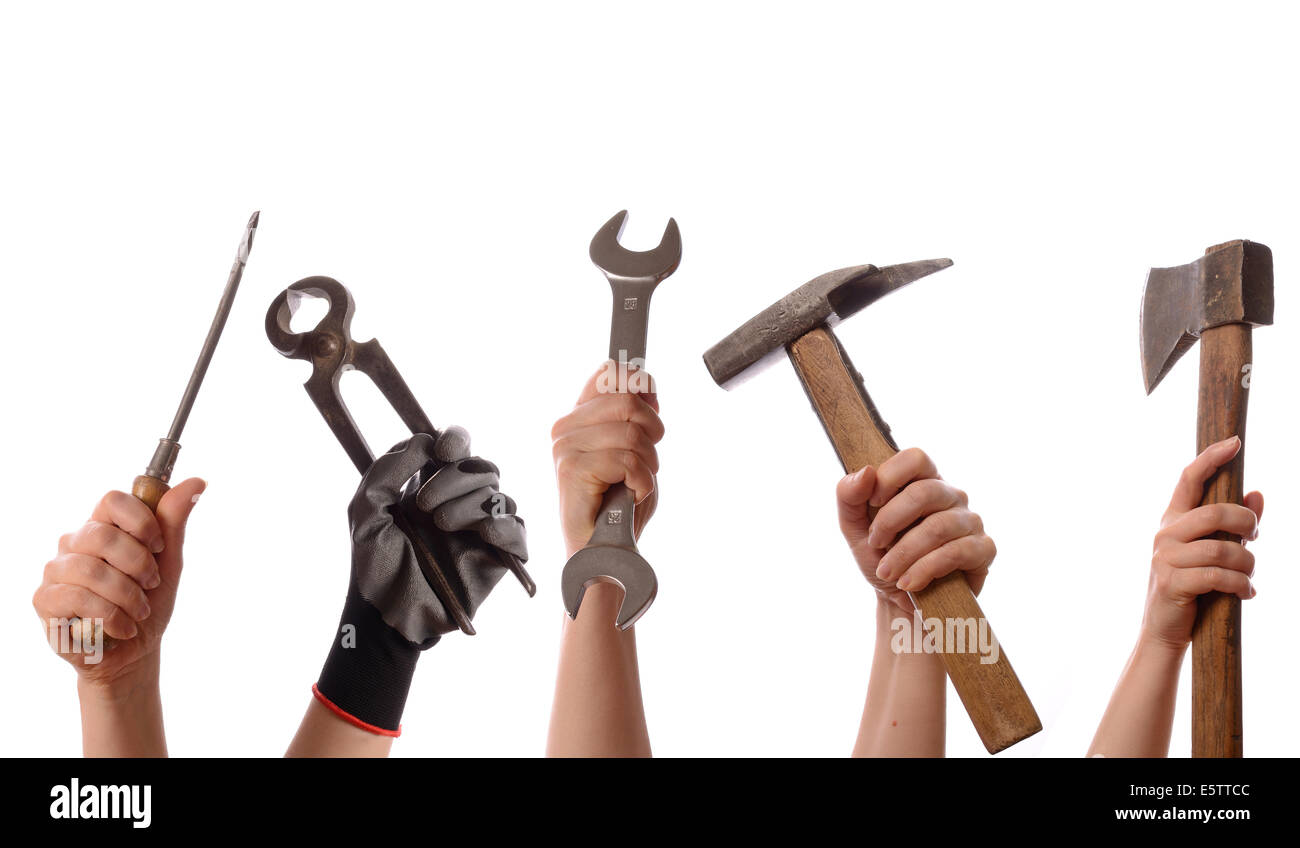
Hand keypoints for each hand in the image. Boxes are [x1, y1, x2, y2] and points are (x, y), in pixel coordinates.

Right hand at [33, 480, 205, 687]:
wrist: (135, 650)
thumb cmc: (149, 600)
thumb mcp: (169, 561)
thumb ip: (174, 522)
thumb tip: (197, 481)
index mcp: (104, 526)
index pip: (113, 500)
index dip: (140, 521)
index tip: (158, 546)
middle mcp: (75, 542)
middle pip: (101, 535)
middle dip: (138, 564)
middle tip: (153, 584)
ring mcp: (56, 570)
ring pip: (91, 570)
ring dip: (128, 596)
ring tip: (140, 611)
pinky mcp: (45, 599)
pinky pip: (77, 599)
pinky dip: (111, 616)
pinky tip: (122, 627)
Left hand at [350, 429, 526, 645]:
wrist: (387, 616)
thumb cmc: (374, 566)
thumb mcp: (364, 511)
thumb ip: (386, 469)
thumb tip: (424, 440)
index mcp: (432, 485)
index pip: (458, 446)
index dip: (456, 440)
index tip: (440, 452)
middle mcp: (461, 502)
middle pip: (482, 467)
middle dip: (455, 478)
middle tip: (425, 506)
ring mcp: (482, 528)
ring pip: (499, 496)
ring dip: (471, 504)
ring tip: (441, 526)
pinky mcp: (499, 556)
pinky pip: (517, 529)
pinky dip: (504, 526)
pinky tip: (484, 534)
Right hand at [552, 362, 662, 556]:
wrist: (603, 552)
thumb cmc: (619, 506)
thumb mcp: (637, 450)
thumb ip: (639, 416)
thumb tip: (645, 383)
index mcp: (579, 417)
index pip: (610, 372)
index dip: (641, 384)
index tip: (652, 409)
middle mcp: (566, 427)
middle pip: (628, 401)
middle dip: (652, 434)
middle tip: (644, 464)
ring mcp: (565, 447)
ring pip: (632, 434)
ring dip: (647, 465)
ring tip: (633, 485)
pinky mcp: (572, 468)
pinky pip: (627, 460)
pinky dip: (641, 482)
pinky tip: (630, 496)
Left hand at [836, 448, 994, 612]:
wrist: (899, 601)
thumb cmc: (880, 557)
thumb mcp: (855, 529)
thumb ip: (849, 497)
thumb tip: (865, 472)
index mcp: (922, 481)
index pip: (915, 458)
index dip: (890, 477)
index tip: (872, 503)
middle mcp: (950, 495)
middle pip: (924, 492)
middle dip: (890, 522)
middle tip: (875, 544)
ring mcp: (970, 521)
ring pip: (938, 527)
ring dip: (904, 554)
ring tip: (888, 572)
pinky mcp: (983, 549)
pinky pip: (957, 552)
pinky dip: (925, 570)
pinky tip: (908, 583)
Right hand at [1142, 436, 1260, 651]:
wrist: (1165, 630)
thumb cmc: (1192, 587)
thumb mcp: (1213, 552)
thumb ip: (1233, 526)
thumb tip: (1258, 493)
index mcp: (1173, 520)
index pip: (1189, 479)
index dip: (1211, 458)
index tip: (1235, 442)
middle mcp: (1165, 534)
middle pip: (1215, 513)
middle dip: (1246, 524)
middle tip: (1256, 538)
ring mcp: (1165, 558)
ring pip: (1222, 549)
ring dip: (1247, 565)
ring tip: (1249, 578)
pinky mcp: (1172, 583)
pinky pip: (1218, 577)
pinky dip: (1241, 586)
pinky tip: (1246, 594)